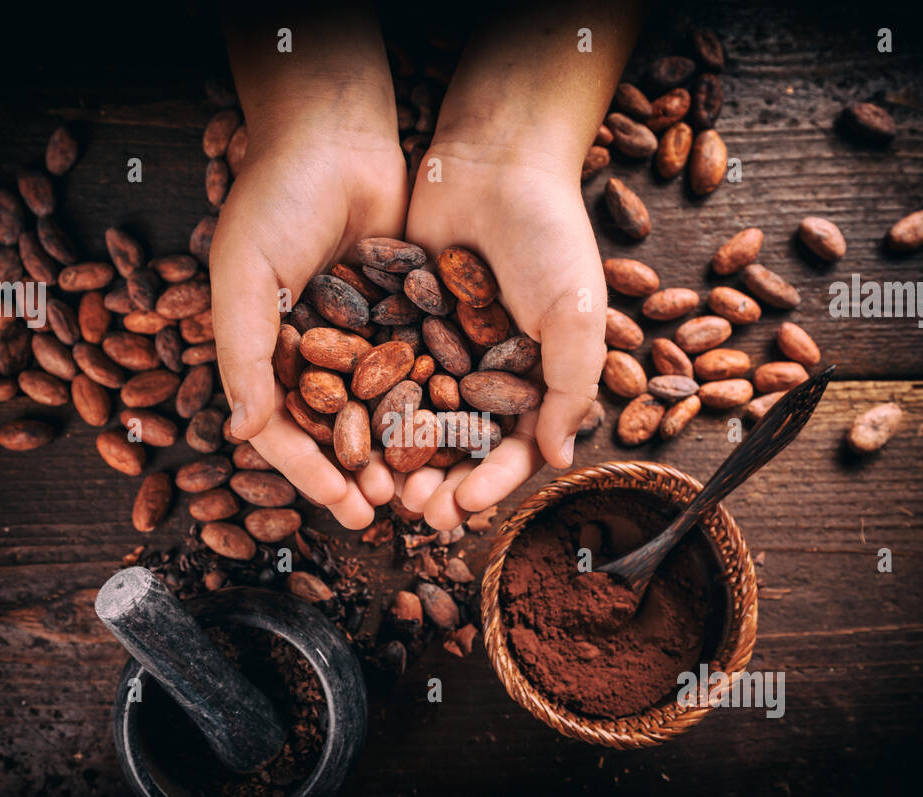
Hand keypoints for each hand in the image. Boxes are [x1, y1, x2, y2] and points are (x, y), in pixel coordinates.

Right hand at [209, 117, 407, 528]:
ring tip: (427, 487)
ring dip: (402, 450)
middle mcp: (313, 351)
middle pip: (338, 430)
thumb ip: (243, 352)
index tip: (345, 505)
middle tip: (392, 510)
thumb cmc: (276, 199)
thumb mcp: (246, 275)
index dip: (313, 472)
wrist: (336, 134)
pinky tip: (459, 433)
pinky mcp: (403, 313)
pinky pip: (418, 367)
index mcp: (266, 352)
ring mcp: (361, 334)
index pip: (287, 429)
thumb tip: (244, 433)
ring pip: (383, 407)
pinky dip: (434, 400)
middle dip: (362, 473)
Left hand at [402, 140, 606, 528]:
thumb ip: (570, 388)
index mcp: (534, 378)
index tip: (460, 507)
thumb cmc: (549, 236)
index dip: (488, 485)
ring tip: (377, 484)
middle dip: (438, 481)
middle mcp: (485, 372)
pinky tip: (347, 429)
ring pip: (416, 418)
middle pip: (459, 445)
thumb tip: (560, 459)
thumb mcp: (574, 315)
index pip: (512, 449)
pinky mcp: (400, 323)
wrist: (494, 160)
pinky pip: (382, 372)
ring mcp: (441, 349)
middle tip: (412, 509)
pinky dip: (369, 403)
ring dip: (399, 455)